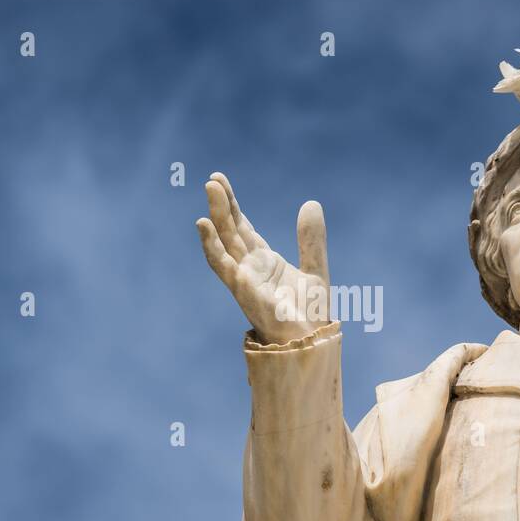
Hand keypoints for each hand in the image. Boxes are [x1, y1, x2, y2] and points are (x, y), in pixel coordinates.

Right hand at [196, 172, 331, 344]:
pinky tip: (203, 224)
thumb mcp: (316, 267)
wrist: (311, 341)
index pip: (242, 227)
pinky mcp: (241, 288)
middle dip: (222, 204)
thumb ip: (312, 239)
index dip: (232, 205)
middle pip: (231, 229)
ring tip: (211, 189)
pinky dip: (211, 244)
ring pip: (224, 241)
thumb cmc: (310, 314)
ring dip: (216, 216)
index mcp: (264, 262)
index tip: (221, 182)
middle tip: (213, 179)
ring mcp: (243, 277)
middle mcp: (249, 268)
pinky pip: (221, 264)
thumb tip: (311, 203)